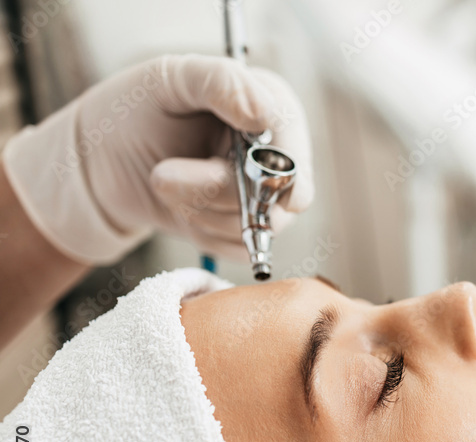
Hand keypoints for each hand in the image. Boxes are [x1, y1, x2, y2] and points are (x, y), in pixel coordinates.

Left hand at [2, 54, 313, 264]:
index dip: (277, 167)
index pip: (296, 147)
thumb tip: (264, 115)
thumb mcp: (170, 78)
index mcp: (273, 109)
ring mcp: (265, 198)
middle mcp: (278, 156)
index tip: (245, 171)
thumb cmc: (135, 110)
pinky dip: (203, 232)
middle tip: (163, 174)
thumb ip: (220, 82)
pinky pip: (240, 247)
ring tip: (164, 180)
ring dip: (200, 208)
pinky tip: (180, 207)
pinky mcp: (243, 232)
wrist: (99, 161)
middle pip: (281, 193)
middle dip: (216, 188)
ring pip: (259, 224)